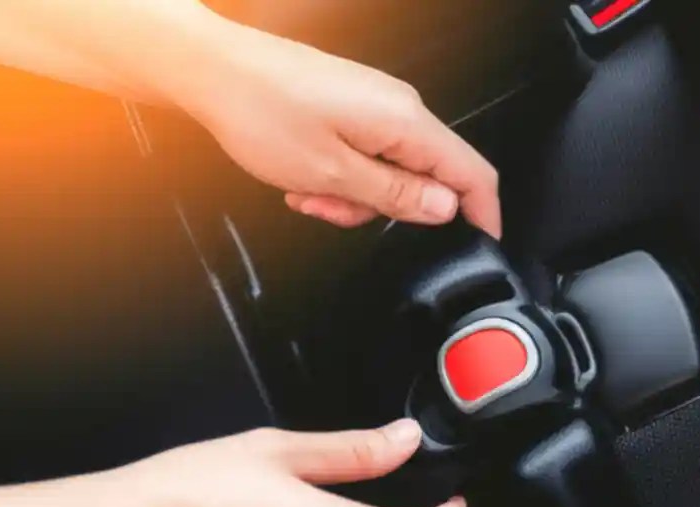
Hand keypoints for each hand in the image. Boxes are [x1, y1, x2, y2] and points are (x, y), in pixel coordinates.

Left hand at [175, 23, 501, 233]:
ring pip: (387, 170)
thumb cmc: (262, 113)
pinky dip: (337, 173)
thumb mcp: (332, 173)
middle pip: (423, 177)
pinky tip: (302, 173)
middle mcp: (397, 106)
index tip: (484, 241)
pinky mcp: (350, 103)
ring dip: (351, 194)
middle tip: (332, 210)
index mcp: (404, 121)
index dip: (483, 212)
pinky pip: (362, 152)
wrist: (215, 72)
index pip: (472, 171)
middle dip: (382, 208)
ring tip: (306, 190)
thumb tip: (444, 208)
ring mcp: (373, 102)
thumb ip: (395, 194)